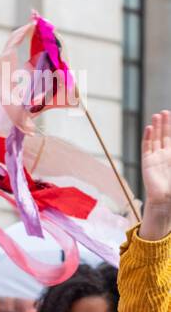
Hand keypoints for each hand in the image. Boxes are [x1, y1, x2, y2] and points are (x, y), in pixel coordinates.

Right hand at [140, 110, 170, 239]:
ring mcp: (155, 158)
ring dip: (156, 127)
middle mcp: (164, 155)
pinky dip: (147, 137)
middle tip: (164, 112)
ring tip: (157, 115)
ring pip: (155, 139)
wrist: (165, 199)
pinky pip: (147, 147)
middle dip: (164, 124)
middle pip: (164, 136)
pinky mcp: (147, 162)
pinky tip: (149, 128)